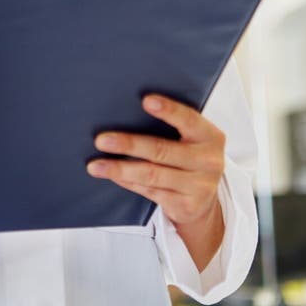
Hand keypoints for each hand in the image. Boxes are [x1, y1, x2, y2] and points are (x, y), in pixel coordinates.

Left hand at [87, 93, 225, 269]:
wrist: (205, 200)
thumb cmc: (191, 157)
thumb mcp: (193, 139)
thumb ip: (174, 126)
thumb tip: (129, 110)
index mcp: (210, 136)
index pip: (189, 119)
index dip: (168, 110)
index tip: (146, 100)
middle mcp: (207, 161)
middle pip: (162, 150)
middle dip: (129, 144)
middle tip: (102, 140)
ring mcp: (198, 186)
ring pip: (151, 175)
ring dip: (120, 169)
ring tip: (96, 165)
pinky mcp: (184, 205)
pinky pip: (149, 191)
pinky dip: (127, 181)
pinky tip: (112, 175)